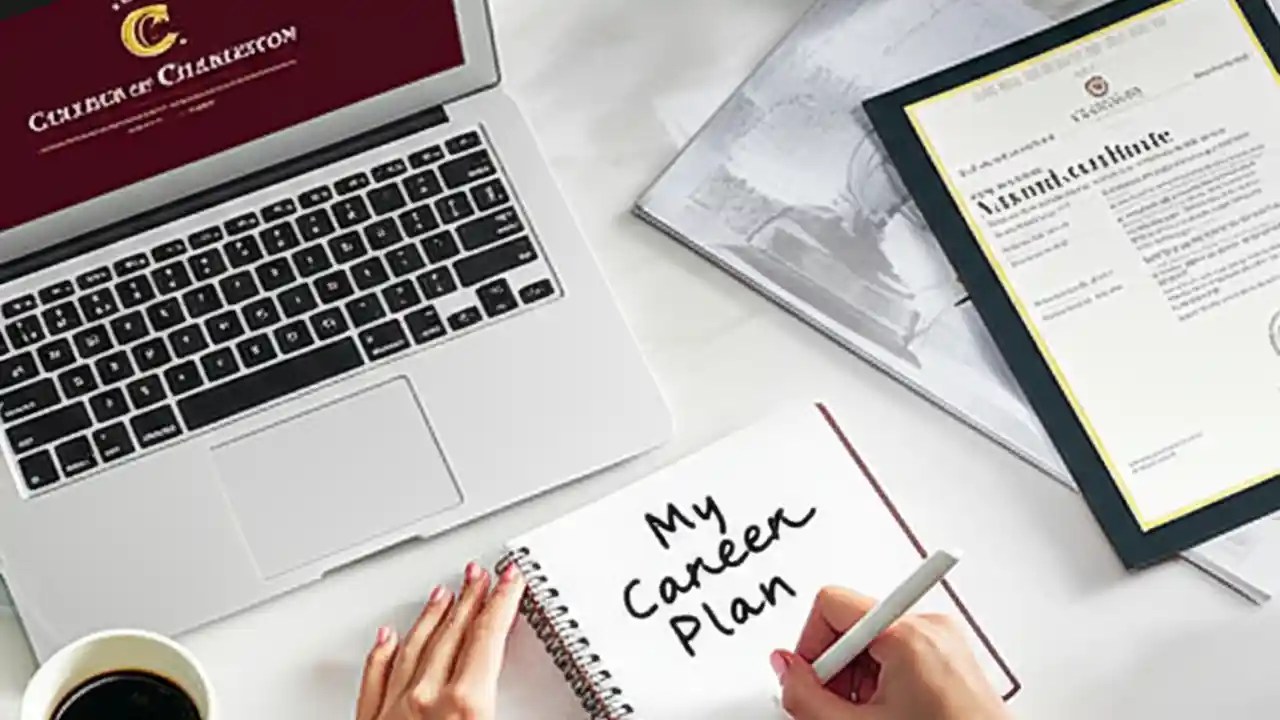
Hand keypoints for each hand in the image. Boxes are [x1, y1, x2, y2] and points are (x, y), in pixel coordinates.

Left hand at [357, 561, 525, 719]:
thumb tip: (561, 713)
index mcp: (465, 703)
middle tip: (477, 576)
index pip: (488, 637)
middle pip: (452, 634)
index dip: (502, 602)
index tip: (509, 579)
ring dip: (431, 618)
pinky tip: (386, 638)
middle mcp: (425, 700)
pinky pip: (374, 679)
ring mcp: (393, 712)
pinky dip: (383, 653)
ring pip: (413, 648)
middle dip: (469, 600)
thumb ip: (518, 708)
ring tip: (442, 595)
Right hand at [772, 587, 1010, 719]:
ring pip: (875, 639)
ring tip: (870, 713)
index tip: (812, 679)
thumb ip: (807, 697)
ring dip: (860, 677)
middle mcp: (930, 625)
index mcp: (907, 634)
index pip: (831, 604)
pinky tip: (889, 710)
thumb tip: (785, 667)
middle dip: (837, 667)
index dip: (810, 646)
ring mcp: (945, 638)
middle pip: (853, 622)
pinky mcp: (953, 653)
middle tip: (840, 707)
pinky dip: (885, 678)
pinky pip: (902, 650)